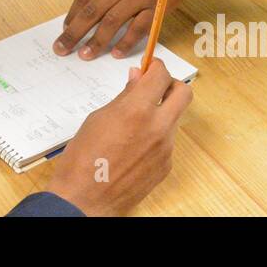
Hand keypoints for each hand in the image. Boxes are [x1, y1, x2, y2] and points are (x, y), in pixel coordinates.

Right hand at [47, 59, 191, 215]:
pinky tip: (134, 145)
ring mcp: (165, 149)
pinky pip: (167, 141)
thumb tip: (136, 79)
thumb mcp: (98, 118)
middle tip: (155, 87)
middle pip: (183, 93)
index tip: (150, 67)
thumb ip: (124, 97)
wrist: (85, 199)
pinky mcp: (166, 166)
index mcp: (137, 111)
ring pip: (174, 118)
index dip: (156, 67)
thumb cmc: (83, 159)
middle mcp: (158, 128)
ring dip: (162, 112)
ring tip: (135, 122)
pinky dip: (156, 135)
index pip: (161, 76)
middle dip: (171, 84)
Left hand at [54, 0, 190, 58]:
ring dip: (96, 41)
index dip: (72, 15)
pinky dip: (126, 42)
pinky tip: (116, 53)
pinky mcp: (156, 7)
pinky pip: (138, 28)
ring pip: (111, 22)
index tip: (65, 29)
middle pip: (91, 12)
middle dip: (74, 32)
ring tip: (85, 55)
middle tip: (61, 48)